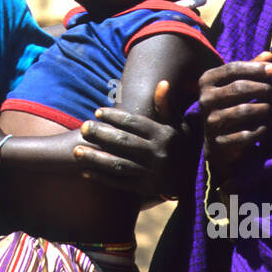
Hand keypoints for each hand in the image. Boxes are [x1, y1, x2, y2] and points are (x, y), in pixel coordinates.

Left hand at [73, 81, 188, 196]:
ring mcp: (151, 172)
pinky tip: (85, 171)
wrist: (194, 179)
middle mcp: (157, 153)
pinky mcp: (145, 189)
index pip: (135, 123)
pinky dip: (102, 178)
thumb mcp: (178, 124)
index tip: (97, 111)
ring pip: (119, 164)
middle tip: (83, 127)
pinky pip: (120, 183)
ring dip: (96, 158)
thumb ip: (165, 106)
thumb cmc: (180, 145)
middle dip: (101, 135)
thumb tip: (162, 82)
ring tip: (76, 151)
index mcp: (164, 135)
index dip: (115, 117)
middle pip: (124, 142)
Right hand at [197, 51, 271, 185]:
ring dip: (265, 109)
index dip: (255, 68)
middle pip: (239, 88)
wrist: (217, 141)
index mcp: (206, 81)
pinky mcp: (218, 141)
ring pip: (244, 110)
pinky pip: (246, 134)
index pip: (232, 69)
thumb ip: (251, 69)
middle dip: (264, 88)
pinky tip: (267, 127)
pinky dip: (261, 130)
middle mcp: (205, 99)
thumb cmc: (231, 104)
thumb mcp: (236, 83)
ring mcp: (210, 121)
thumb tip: (270, 55)